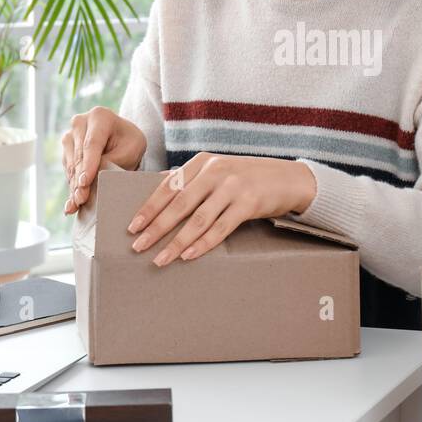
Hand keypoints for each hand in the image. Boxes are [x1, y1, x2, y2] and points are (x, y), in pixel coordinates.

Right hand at [61, 107, 147, 214]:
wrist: (121, 140)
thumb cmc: (129, 142)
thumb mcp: (132, 148)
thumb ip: (114, 159)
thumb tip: (94, 178)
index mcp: (100, 116)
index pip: (92, 144)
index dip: (88, 164)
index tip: (85, 182)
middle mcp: (80, 123)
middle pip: (79, 156)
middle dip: (80, 180)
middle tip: (82, 199)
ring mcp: (70, 136)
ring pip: (71, 165)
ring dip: (74, 186)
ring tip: (77, 203)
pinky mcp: (66, 150)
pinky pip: (68, 170)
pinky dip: (72, 186)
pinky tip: (72, 202)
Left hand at [126, 153, 316, 266]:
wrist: (289, 178)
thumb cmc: (248, 178)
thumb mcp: (219, 169)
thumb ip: (192, 178)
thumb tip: (160, 188)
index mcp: (203, 162)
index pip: (169, 187)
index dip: (149, 208)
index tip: (133, 227)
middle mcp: (215, 171)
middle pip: (179, 204)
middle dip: (156, 227)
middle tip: (139, 246)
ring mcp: (233, 187)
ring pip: (198, 219)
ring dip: (176, 242)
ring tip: (161, 259)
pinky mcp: (249, 203)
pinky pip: (221, 228)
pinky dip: (203, 244)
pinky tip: (189, 256)